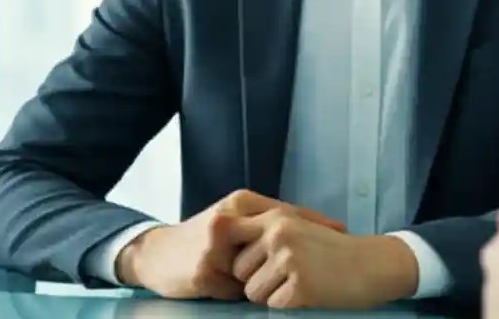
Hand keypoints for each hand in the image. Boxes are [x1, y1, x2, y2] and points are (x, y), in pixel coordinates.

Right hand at [115, 189, 343, 300]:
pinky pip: (237, 290)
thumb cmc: (200, 239)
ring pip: (259, 268)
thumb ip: (263, 223)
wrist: (156, 255)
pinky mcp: (204, 272)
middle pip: (279, 235)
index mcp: (239, 204)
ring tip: (292, 282)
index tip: (342, 231)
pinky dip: (243, 293)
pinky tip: (249, 294)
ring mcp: (215, 247)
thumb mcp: (231, 221)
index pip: (286, 211)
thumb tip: (308, 230)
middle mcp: (229, 220)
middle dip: (306, 248)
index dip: (316, 222)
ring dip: (272, 278)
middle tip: (334, 256)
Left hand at [230, 212, 417, 308]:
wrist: (371, 264)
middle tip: (284, 277)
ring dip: (270, 295)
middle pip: (238, 271)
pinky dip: (289, 305)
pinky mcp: (300, 285)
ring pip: (252, 292)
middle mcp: (278, 234)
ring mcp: (289, 259)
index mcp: (275, 217)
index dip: (231, 254)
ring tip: (297, 283)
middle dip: (254, 280)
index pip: (229, 234)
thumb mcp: (297, 227)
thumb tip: (226, 242)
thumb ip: (265, 231)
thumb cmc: (331, 250)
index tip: (244, 265)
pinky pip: (274, 305)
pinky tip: (308, 293)